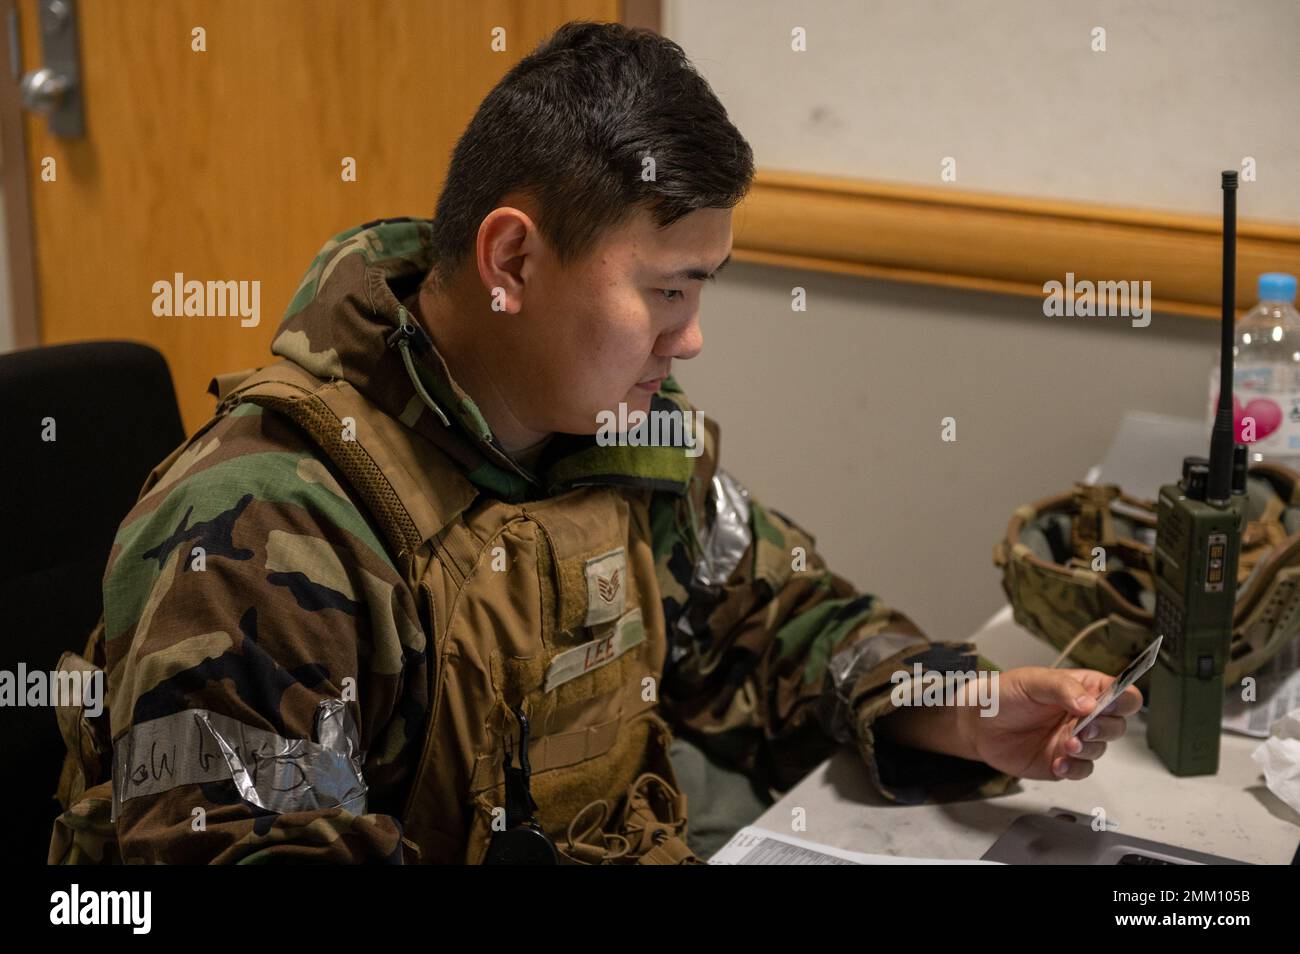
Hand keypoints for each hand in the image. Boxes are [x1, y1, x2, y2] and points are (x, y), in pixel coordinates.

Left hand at [957, 667, 1141, 780]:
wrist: (977, 724)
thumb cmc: (1004, 695)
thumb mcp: (1032, 681)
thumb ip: (1062, 687)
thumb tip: (1090, 703)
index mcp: (1083, 689)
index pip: (1121, 694)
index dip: (1123, 700)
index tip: (1108, 705)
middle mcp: (1084, 715)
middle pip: (1117, 724)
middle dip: (1105, 728)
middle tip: (1084, 727)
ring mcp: (1075, 740)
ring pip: (1100, 748)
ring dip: (1088, 748)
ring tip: (1067, 744)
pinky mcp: (1063, 762)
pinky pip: (1081, 770)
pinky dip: (1074, 768)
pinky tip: (1058, 763)